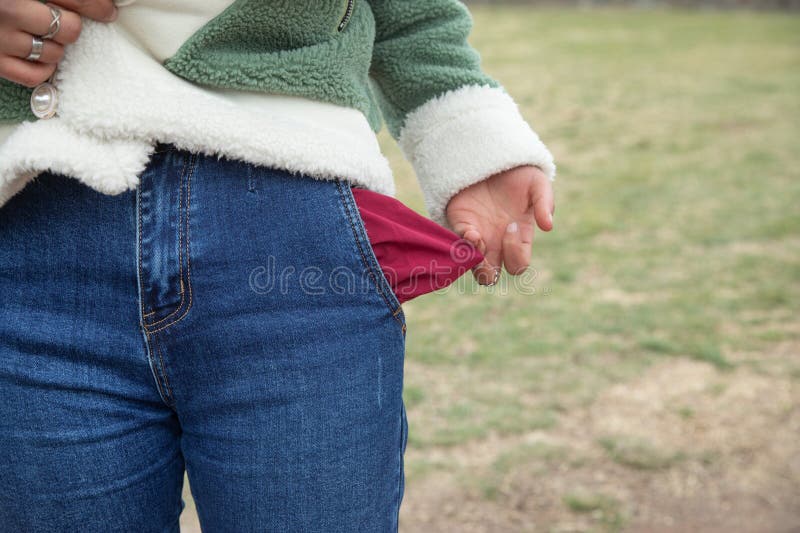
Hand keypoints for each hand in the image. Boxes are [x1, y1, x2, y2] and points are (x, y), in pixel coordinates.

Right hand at [0, 0, 117, 86]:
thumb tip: (99, 1)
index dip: (96, 5)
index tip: (108, 11)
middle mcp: (6, 9)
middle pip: (68, 28)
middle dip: (69, 25)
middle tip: (57, 20)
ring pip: (54, 53)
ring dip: (54, 47)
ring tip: (37, 35)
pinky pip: (36, 75)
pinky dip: (43, 68)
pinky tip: (34, 55)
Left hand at [445, 165, 554, 284]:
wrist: (495, 156)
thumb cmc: (520, 174)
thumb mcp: (538, 184)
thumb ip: (545, 203)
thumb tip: (548, 226)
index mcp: (519, 238)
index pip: (518, 264)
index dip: (516, 253)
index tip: (514, 225)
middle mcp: (497, 243)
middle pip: (490, 276)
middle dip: (488, 273)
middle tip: (491, 247)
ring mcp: (478, 235)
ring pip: (471, 267)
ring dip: (473, 262)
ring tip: (478, 240)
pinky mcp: (460, 224)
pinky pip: (458, 244)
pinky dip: (463, 243)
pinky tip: (472, 231)